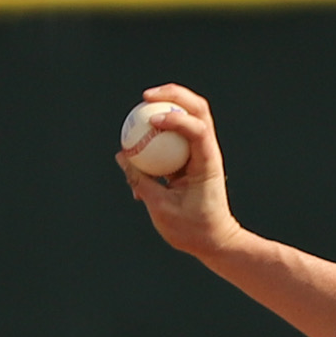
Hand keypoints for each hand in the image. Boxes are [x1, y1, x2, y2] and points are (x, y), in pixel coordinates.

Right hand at [115, 84, 245, 259]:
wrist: (214, 241)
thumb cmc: (193, 229)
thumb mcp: (161, 208)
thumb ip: (141, 180)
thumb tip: (122, 156)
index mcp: (207, 163)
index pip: (197, 130)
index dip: (175, 119)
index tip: (151, 120)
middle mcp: (207, 152)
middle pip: (197, 110)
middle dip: (173, 96)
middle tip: (146, 96)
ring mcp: (200, 153)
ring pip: (188, 117)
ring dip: (166, 105)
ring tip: (142, 103)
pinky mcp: (191, 159)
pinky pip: (174, 136)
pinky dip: (159, 130)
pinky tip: (140, 130)